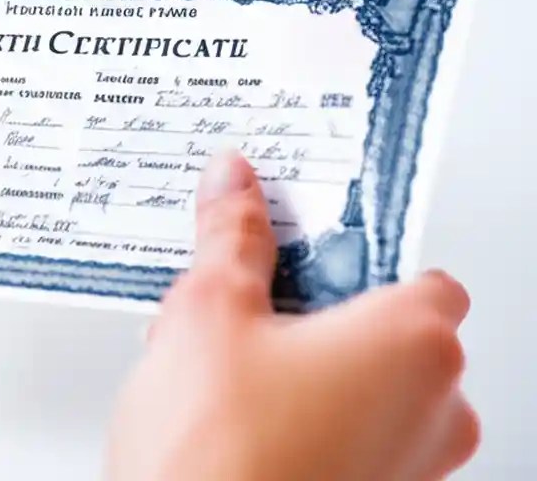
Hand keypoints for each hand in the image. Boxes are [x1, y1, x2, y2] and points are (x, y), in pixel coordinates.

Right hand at [107, 151, 478, 480]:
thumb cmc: (218, 455)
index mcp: (413, 342)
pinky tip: (234, 417)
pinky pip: (352, 439)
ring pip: (367, 389)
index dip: (350, 251)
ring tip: (223, 367)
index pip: (415, 267)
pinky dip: (304, 420)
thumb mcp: (207, 311)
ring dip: (304, 369)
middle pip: (387, 328)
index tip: (294, 242)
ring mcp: (409, 466)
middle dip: (312, 313)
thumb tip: (235, 187)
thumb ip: (232, 238)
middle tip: (244, 307)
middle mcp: (433, 407)